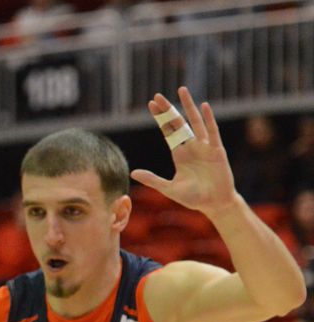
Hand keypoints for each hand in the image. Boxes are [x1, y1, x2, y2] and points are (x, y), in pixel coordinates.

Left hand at [130, 87, 236, 216]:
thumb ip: (152, 179)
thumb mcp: (168, 188)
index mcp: (179, 154)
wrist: (214, 204)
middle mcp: (191, 146)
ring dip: (188, 106)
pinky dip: (209, 119)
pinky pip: (212, 132)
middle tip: (157, 96)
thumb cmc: (193, 197)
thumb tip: (132, 173)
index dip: (160, 118)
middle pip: (177, 123)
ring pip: (194, 122)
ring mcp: (204, 146)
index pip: (167, 131)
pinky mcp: (216, 150)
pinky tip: (204, 106)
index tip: (151, 104)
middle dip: (167, 110)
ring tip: (181, 90)